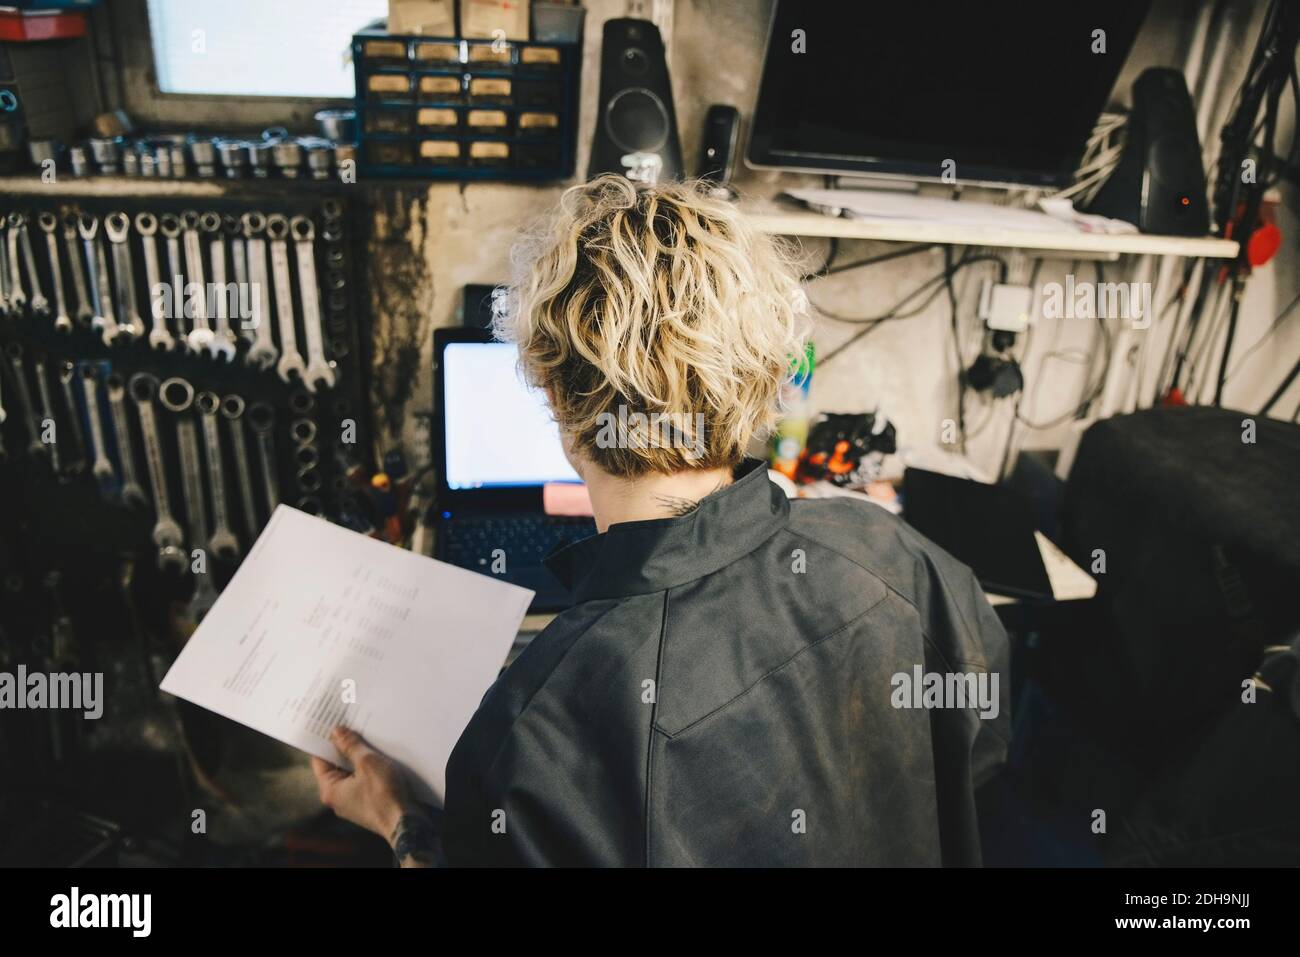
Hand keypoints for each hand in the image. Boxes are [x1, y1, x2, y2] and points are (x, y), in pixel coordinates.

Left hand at [312, 726, 416, 843]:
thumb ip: (350, 745)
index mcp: (330, 790)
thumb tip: (336, 732)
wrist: (406, 823)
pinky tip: (380, 757)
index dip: (325, 741)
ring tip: (368, 739)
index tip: (330, 724)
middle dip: (345, 747)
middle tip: (351, 726)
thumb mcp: (367, 762)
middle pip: (336, 766)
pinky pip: (363, 781)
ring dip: (359, 758)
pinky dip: (369, 769)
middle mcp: (338, 798)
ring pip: (352, 773)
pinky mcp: (368, 804)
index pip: (320, 759)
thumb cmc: (384, 795)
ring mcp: (353, 802)